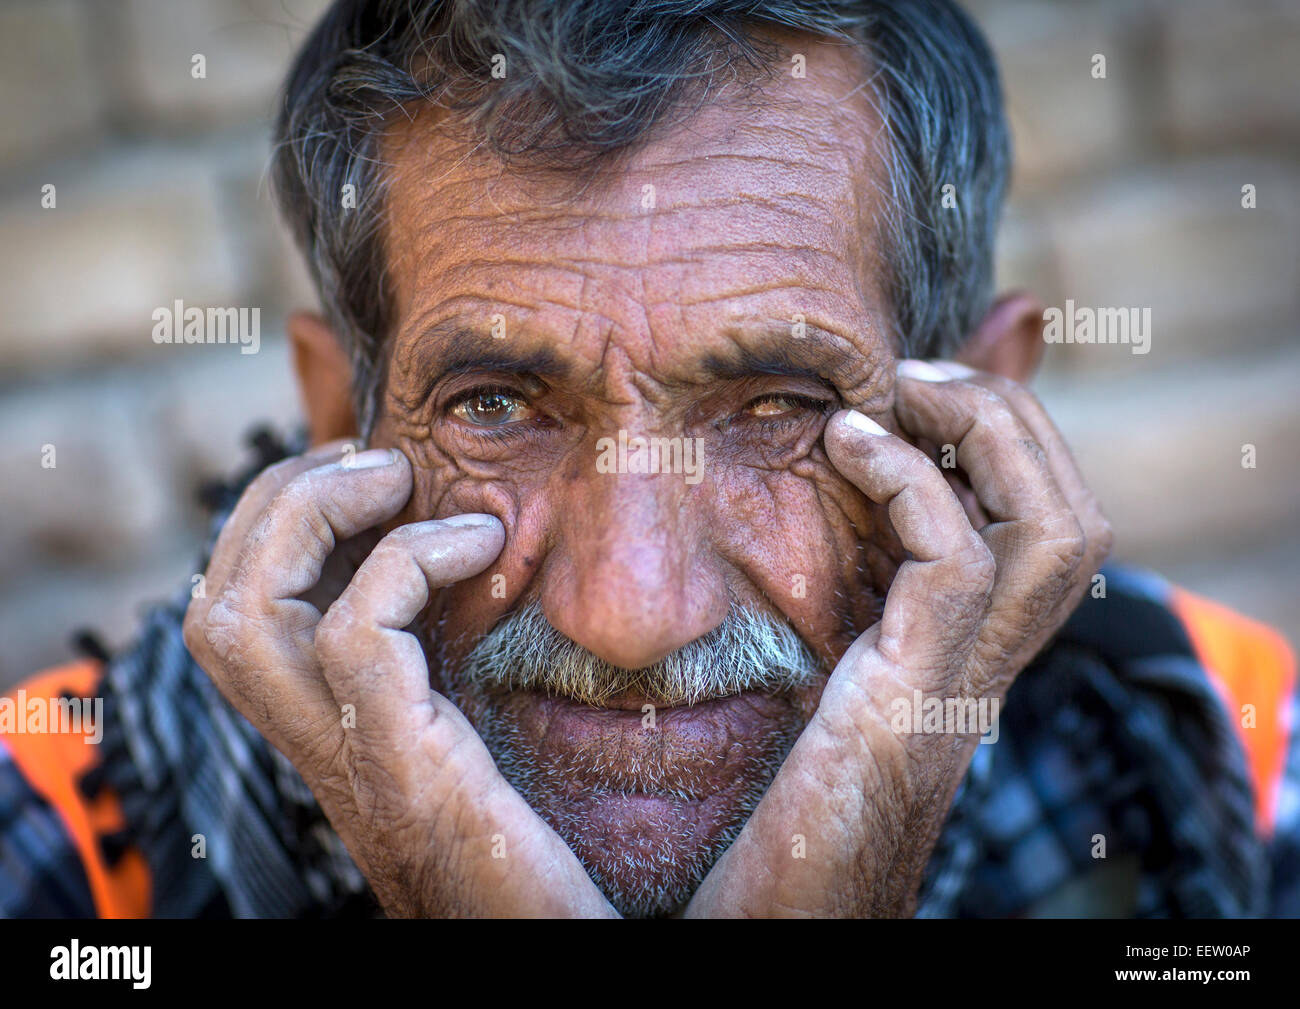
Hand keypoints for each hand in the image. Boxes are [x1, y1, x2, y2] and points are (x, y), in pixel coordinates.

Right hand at [183, 443, 615, 917]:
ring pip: (245, 620)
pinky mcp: (406, 764)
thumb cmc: (545, 859)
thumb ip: (464, 672)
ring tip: (395, 478)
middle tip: (370, 461)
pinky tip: (480, 543)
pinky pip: (357, 635)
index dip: (271, 528)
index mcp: (337, 737)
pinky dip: (406, 560)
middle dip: (276, 504)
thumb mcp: (489, 742)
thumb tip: (496, 561)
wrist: (548, 944)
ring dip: (310, 516)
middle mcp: (324, 751)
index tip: (357, 474)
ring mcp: (355, 761)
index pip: (238, 623)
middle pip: (218, 610)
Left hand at [685, 359, 1111, 916]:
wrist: (766, 921)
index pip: (1043, 527)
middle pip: (1071, 518)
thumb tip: (814, 491)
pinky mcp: (912, 700)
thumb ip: (820, 599)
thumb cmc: (760, 802)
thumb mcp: (800, 667)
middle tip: (914, 378)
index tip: (916, 387)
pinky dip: (911, 483)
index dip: (1009, 436)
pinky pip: (955, 564)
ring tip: (902, 395)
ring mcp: (956, 685)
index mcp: (960, 655)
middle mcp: (979, 669)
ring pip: (1056, 534)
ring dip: (990, 436)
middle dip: (1009, 419)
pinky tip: (842, 446)